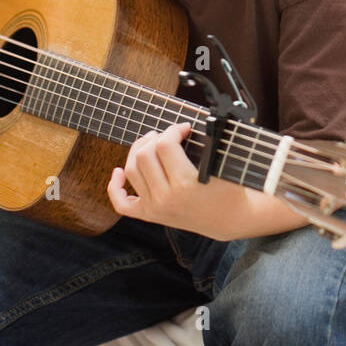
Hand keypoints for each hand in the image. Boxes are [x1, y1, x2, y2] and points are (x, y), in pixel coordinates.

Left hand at [107, 121, 234, 237]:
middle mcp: (165, 197)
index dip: (174, 129)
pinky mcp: (150, 215)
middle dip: (156, 138)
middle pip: (144, 155)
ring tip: (152, 144)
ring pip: (131, 170)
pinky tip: (119, 172)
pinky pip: (121, 203)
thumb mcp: (223, 165)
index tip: (185, 128)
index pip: (165, 145)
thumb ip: (206, 143)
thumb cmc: (230, 190)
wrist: (230, 219)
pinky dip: (115, 186)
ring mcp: (155, 208)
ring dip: (138, 151)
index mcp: (185, 184)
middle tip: (170, 135)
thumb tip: (184, 125)